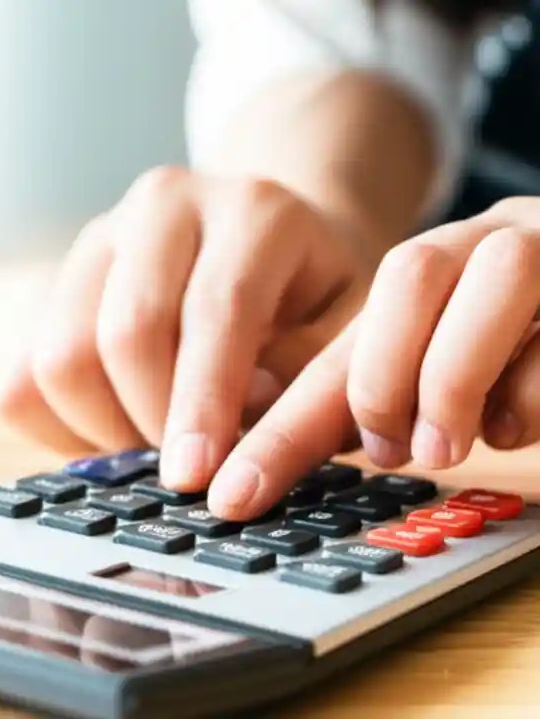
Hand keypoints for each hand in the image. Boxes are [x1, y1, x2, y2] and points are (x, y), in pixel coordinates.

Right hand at [0, 166, 380, 490]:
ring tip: (153, 444)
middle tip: (183, 471)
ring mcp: (97, 239)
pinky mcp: (50, 281)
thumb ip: (307, 383)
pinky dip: (59, 428)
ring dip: (101, 428)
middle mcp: (165, 204)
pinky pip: (20, 380)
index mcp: (253, 210)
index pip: (215, 311)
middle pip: (123, 332)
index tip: (197, 477)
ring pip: (57, 356)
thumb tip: (240, 449)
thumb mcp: (348, 331)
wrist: (267, 244)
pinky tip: (114, 430)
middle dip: (148, 422)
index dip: (202, 403)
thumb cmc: (315, 302)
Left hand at [212, 197, 539, 519]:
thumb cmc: (534, 357)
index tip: (230, 495)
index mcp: (434, 276)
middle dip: (383, 374)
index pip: (334, 347)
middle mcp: (494, 245)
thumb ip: (376, 409)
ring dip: (458, 374)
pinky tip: (524, 420)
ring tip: (452, 443)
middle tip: (391, 449)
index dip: (278, 425)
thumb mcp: (444, 384)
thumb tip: (274, 463)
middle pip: (410, 272)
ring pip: (500, 273)